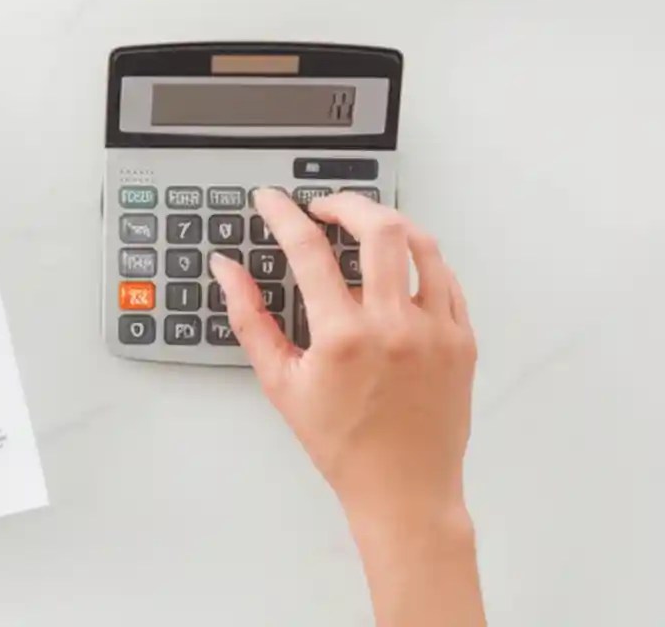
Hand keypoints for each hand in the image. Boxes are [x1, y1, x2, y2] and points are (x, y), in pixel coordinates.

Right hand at [210, 189, 482, 626]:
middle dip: (344, 202)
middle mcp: (394, 327)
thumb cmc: (342, 444)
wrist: (404, 489)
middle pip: (378, 228)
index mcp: (343, 337)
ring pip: (421, 243)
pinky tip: (399, 263)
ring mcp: (435, 331)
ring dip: (387, 222)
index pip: (308, 250)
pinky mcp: (462, 339)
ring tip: (363, 225)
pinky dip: (420, 258)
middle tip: (323, 206)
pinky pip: (446, 277)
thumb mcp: (280, 382)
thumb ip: (250, 318)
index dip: (283, 214)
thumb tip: (228, 271)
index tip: (273, 201)